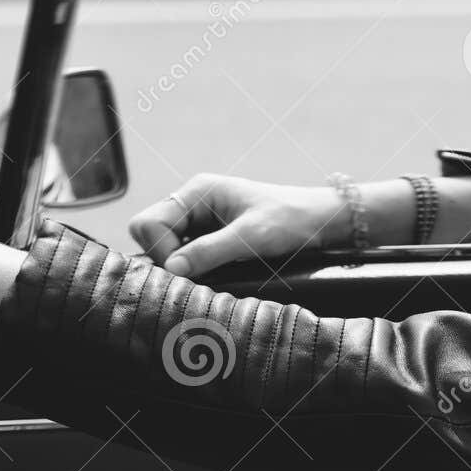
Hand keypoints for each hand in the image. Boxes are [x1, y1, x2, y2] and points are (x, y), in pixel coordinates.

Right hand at [128, 174, 348, 278]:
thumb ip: (211, 251)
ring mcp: (201, 222)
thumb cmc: (291, 221)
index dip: (160, 251)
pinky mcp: (212, 240)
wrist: (322, 222)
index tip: (186, 272)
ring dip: (181, 267)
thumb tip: (172, 269)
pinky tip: (212, 279)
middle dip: (165, 259)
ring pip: (166, 249)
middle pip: (150, 234)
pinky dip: (193, 270)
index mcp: (197, 192)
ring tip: (207, 279)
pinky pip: (186, 256)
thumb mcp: (252, 237)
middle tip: (194, 278)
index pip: (149, 223)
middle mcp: (193, 204)